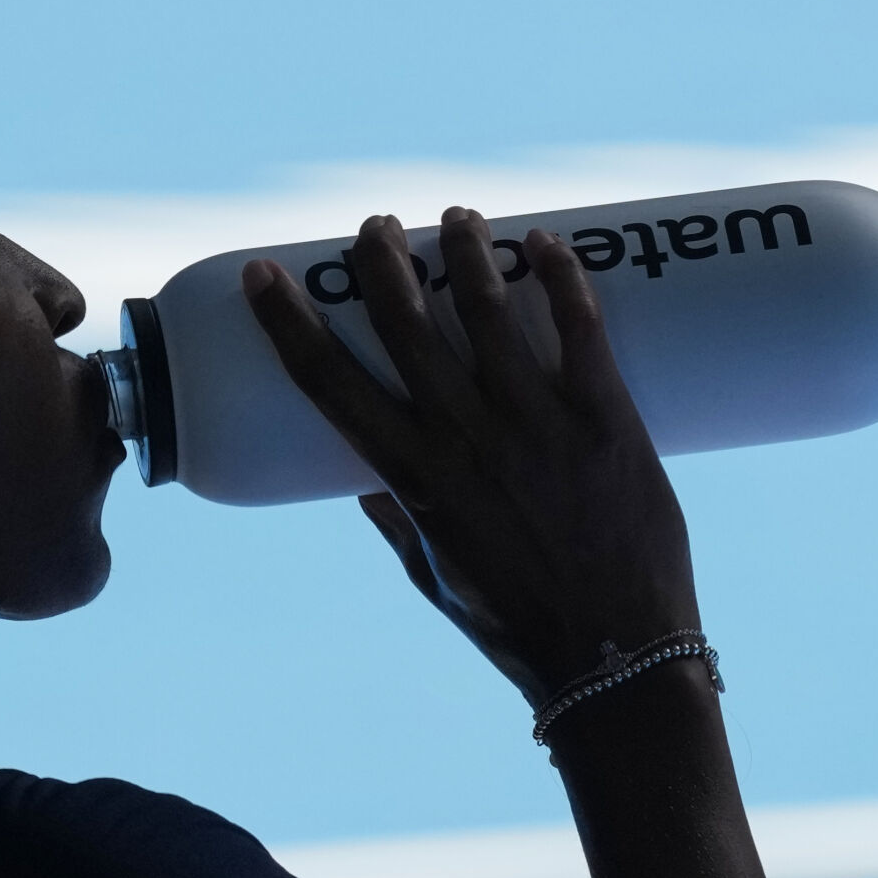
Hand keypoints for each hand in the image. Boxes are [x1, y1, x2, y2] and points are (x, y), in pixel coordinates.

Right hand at [242, 207, 700, 707]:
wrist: (615, 659)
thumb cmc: (513, 625)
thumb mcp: (431, 573)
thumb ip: (397, 518)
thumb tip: (368, 477)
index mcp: (410, 478)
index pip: (328, 382)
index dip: (287, 321)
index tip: (262, 274)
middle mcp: (465, 441)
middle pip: (405, 326)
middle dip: (380, 263)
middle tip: (374, 226)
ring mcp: (536, 426)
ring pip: (490, 312)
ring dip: (467, 252)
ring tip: (457, 218)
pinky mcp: (605, 420)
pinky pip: (580, 330)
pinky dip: (560, 278)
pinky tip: (545, 243)